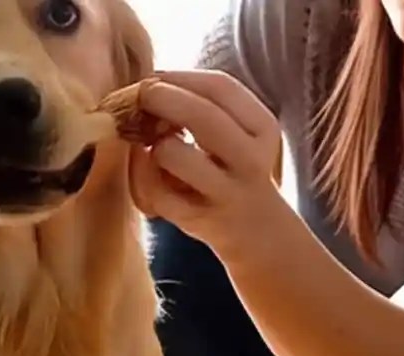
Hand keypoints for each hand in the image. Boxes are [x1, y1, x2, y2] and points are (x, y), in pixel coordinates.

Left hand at [129, 70, 286, 258]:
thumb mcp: (238, 132)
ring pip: (173, 153)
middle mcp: (250, 159)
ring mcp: (226, 192)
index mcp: (262, 128)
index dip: (180, 77)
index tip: (156, 76)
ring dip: (155, 145)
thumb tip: (151, 84)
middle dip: (163, 98)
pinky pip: (155, 190)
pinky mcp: (199, 219)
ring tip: (157, 148)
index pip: (220, 88)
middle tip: (141, 95)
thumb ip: (205, 107)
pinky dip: (141, 177)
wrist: (258, 230)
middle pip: (202, 116)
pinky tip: (150, 174)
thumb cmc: (234, 168)